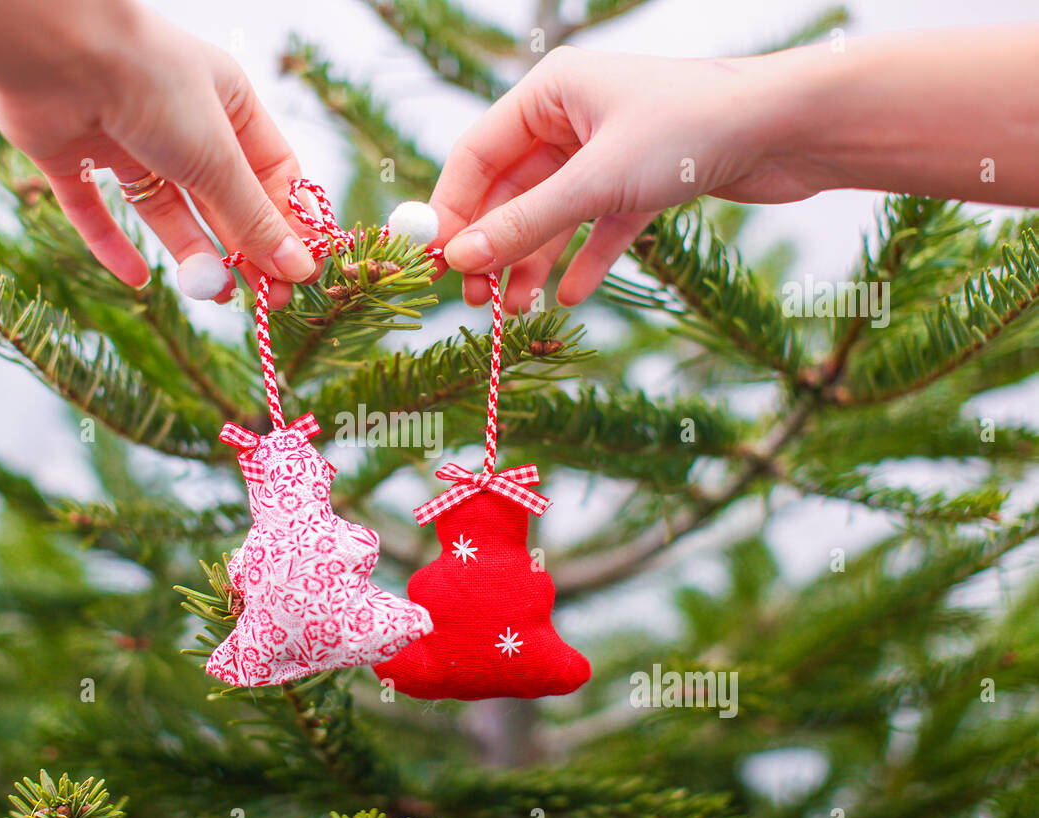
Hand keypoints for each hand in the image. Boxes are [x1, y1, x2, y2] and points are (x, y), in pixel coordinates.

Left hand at [0, 0, 317, 298]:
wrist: (57, 50)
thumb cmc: (153, 85)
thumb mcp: (217, 159)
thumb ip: (254, 220)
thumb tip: (299, 270)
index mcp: (228, 103)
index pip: (272, 174)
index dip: (288, 224)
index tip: (303, 272)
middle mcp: (179, 119)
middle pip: (221, 199)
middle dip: (245, 248)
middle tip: (267, 300)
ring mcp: (124, 137)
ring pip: (164, 209)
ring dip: (192, 252)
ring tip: (215, 293)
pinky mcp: (72, 153)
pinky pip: (94, 209)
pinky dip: (112, 244)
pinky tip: (137, 279)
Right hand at [430, 46, 816, 310]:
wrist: (792, 128)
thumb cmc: (691, 132)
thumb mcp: (597, 182)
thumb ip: (526, 224)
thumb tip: (461, 259)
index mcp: (551, 92)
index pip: (476, 155)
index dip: (451, 211)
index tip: (436, 264)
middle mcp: (575, 117)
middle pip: (511, 190)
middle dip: (493, 247)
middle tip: (476, 301)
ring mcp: (610, 150)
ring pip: (554, 214)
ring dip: (533, 262)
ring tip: (517, 313)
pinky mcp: (646, 180)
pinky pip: (599, 226)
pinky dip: (584, 260)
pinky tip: (572, 296)